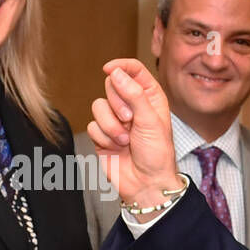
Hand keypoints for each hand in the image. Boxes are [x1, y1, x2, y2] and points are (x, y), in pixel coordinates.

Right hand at [87, 59, 180, 209]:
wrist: (146, 184)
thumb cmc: (157, 154)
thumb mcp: (151, 120)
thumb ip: (133, 94)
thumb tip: (115, 72)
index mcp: (149, 97)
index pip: (133, 70)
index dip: (121, 66)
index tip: (109, 68)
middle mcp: (131, 105)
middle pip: (111, 85)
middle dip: (117, 103)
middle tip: (129, 120)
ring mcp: (114, 120)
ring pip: (98, 106)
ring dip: (111, 125)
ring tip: (125, 140)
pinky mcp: (101, 134)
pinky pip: (92, 125)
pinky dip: (104, 137)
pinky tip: (116, 148)